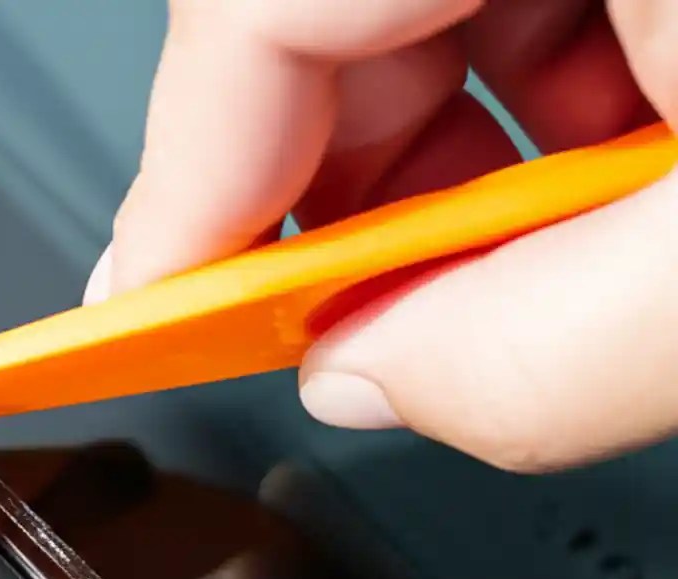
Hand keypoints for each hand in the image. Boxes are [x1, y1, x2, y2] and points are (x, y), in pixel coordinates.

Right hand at [90, 0, 677, 472]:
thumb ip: (553, 347)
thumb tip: (367, 378)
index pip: (263, 1)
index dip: (186, 173)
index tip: (156, 312)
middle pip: (312, 9)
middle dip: (321, 191)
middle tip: (349, 323)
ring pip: (397, 9)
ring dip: (430, 163)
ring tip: (516, 263)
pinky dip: (512, 114)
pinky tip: (587, 183)